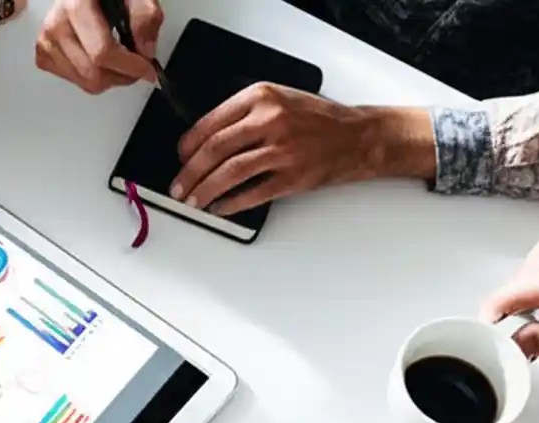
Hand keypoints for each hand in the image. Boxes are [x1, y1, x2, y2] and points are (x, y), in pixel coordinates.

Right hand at [35, 0, 159, 94]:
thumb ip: (145, 16)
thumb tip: (145, 50)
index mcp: (77, 5)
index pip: (102, 52)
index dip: (129, 67)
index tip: (148, 70)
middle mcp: (57, 25)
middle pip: (93, 74)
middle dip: (122, 76)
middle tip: (136, 66)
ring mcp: (47, 42)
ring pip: (86, 83)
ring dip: (110, 78)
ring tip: (119, 60)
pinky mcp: (44, 55)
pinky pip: (75, 81)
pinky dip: (93, 77)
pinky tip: (100, 60)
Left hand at [170, 83, 435, 215]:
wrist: (360, 136)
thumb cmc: (318, 119)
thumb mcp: (279, 100)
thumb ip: (244, 114)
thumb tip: (205, 140)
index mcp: (262, 97)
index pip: (211, 123)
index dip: (188, 145)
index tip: (179, 158)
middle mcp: (270, 120)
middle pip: (215, 149)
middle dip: (190, 172)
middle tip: (178, 186)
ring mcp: (282, 150)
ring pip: (229, 172)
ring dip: (205, 190)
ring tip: (193, 201)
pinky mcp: (293, 176)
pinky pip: (252, 193)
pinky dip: (231, 203)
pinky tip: (220, 208)